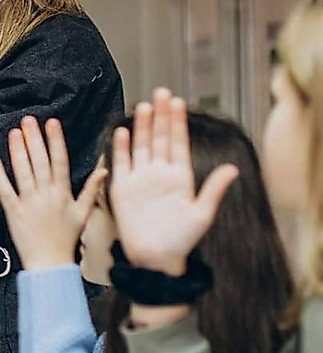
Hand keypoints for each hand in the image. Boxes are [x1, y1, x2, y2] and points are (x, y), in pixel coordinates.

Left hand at [0, 116, 106, 270]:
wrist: (50, 263)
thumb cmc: (66, 241)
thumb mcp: (84, 213)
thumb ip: (91, 189)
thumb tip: (104, 170)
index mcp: (63, 193)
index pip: (60, 160)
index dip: (55, 140)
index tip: (52, 123)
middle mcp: (46, 195)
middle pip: (40, 161)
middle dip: (34, 139)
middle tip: (29, 121)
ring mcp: (29, 203)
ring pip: (23, 172)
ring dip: (18, 151)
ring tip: (15, 133)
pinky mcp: (14, 212)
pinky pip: (5, 190)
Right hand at [108, 89, 237, 274]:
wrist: (154, 259)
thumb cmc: (181, 241)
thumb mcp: (202, 214)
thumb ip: (213, 190)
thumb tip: (232, 169)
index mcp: (180, 178)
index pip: (179, 143)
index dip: (178, 123)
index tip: (178, 102)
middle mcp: (160, 175)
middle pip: (160, 139)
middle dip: (161, 116)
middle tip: (161, 92)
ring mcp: (140, 181)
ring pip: (142, 147)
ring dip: (143, 127)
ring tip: (145, 105)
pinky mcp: (122, 190)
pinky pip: (121, 164)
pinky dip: (121, 148)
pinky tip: (122, 131)